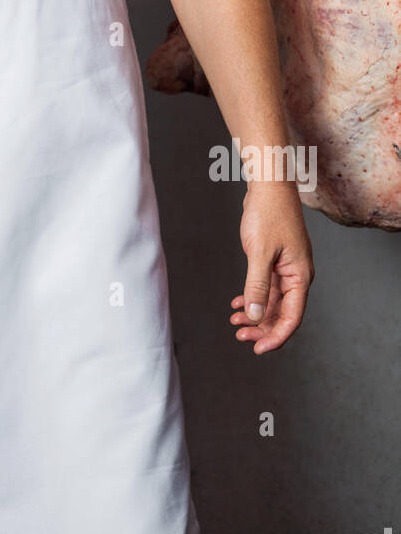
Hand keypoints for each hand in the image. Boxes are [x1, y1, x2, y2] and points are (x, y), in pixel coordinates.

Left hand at [231, 184, 314, 353]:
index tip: (257, 348)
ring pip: (273, 301)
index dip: (275, 337)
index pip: (292, 318)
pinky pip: (266, 286)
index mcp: (300, 276)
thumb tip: (256, 315)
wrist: (269, 185)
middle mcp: (297, 275)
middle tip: (239, 334)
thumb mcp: (260, 253)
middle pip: (283, 313)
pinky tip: (237, 303)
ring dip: (255, 313)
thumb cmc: (268, 214)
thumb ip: (258, 285)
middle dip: (262, 327)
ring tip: (234, 320)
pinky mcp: (275, 260)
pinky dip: (253, 296)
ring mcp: (286, 268)